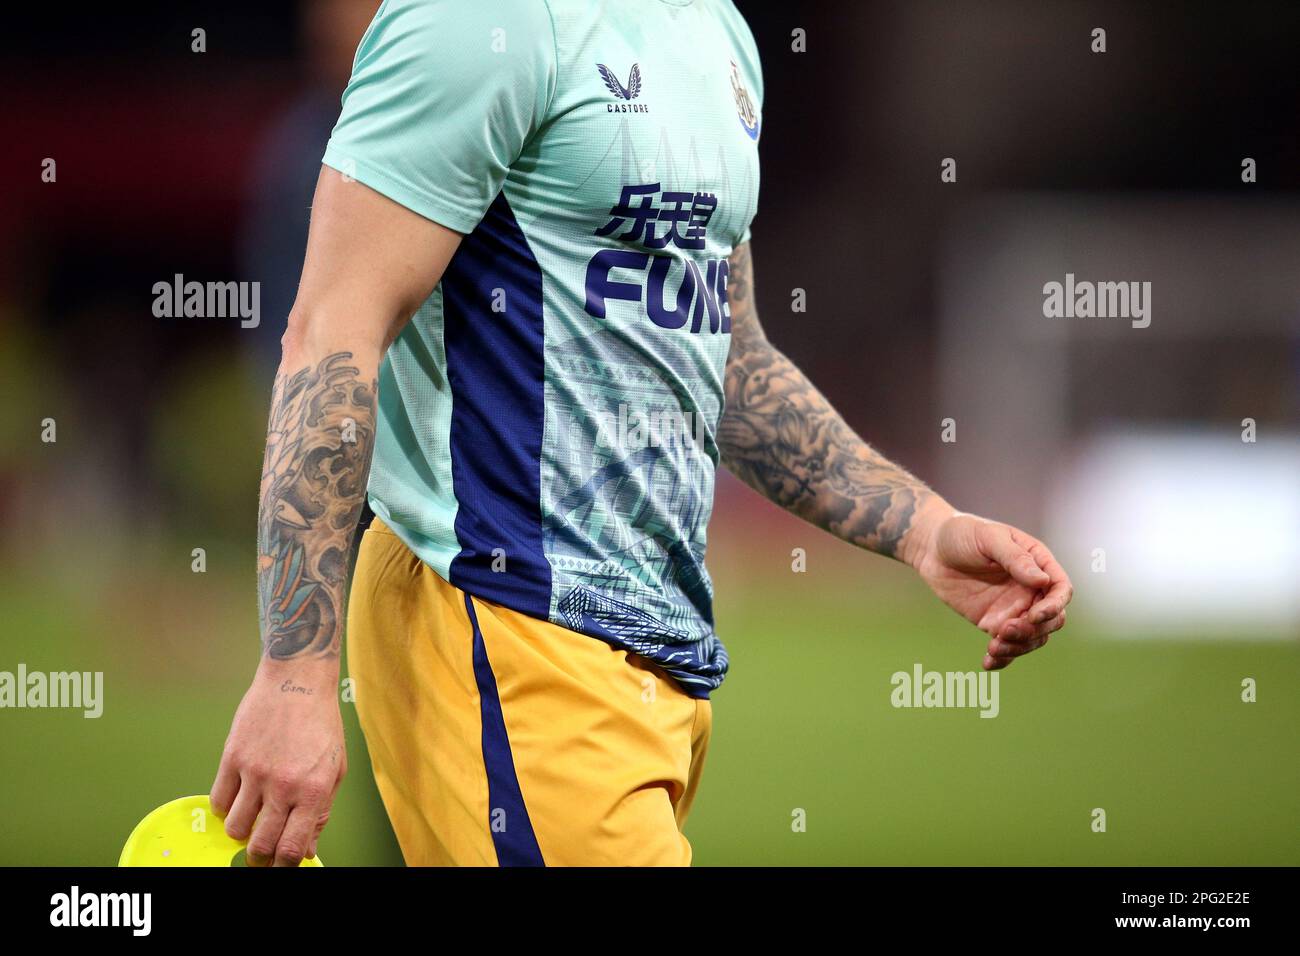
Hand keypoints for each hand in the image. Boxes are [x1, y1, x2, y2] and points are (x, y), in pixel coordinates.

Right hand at [210, 659, 345, 865]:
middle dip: (260, 859)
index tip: (280, 865)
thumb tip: (307, 851)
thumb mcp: (335, 768)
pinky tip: (240, 799)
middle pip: (260, 846)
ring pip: (235, 829)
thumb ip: (321, 812)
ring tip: (252, 821)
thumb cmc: (320, 724)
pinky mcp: (231, 758)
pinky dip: (226, 809)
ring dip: (242, 833)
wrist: (296, 682)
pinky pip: (219, 802)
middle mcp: (283, 785)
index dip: (283, 865)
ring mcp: (254, 772)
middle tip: (261, 854)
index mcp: (314, 790)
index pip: (291, 849)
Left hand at [909, 508, 1073, 669]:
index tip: (1034, 615)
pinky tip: (988, 663)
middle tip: (1005, 630)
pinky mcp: (994, 622)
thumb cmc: (962, 533)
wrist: (931, 548)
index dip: (1054, 606)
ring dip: (1018, 648)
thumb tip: (1043, 581)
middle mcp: (1031, 589)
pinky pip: (1006, 645)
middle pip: (1051, 620)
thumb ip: (1015, 558)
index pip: (1060, 590)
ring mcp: (1014, 608)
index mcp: (1037, 563)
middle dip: (1034, 630)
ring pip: (1032, 637)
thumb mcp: (989, 538)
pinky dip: (1002, 659)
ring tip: (993, 648)